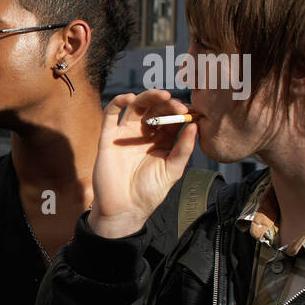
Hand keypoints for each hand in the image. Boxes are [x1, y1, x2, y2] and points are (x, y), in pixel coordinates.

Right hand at [88, 89, 197, 238]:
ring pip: (136, 106)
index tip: (190, 110)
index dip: (181, 111)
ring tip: (162, 95)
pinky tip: (129, 98)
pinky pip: (111, 114)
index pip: (172, 118)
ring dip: (149, 96)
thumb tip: (195, 126)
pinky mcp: (109, 137)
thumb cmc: (149, 192)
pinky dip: (118, 102)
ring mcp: (126, 133)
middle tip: (178, 105)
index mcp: (162, 140)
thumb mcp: (172, 170)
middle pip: (156, 109)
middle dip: (168, 103)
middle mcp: (145, 134)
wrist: (124, 208)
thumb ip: (184, 148)